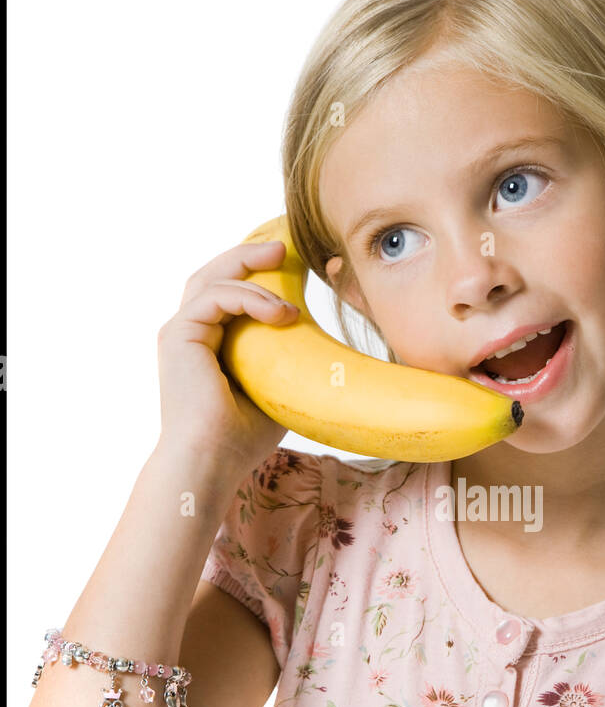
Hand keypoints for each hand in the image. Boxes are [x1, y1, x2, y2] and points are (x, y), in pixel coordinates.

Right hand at [155, 239, 297, 476]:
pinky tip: (282, 312)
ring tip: (285, 260)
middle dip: (248, 254)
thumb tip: (324, 348)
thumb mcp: (274, 388)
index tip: (289, 261)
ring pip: (211, 278)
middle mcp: (189, 333)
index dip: (254, 272)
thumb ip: (285, 360)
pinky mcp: (179, 335)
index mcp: (207, 344)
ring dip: (249, 265)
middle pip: (214, 275)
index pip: (227, 293)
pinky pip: (215, 297)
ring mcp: (180, 333)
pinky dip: (249, 297)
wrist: (211, 461)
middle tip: (284, 245)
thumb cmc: (242, 437)